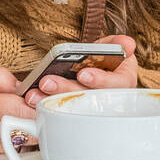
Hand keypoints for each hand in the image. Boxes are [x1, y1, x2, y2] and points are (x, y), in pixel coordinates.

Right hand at [0, 67, 32, 155]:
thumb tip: (21, 86)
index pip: (21, 110)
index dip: (37, 107)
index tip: (42, 102)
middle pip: (25, 130)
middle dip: (36, 121)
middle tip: (40, 112)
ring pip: (18, 143)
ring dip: (26, 132)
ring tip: (23, 120)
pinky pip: (6, 149)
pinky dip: (12, 141)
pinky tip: (8, 130)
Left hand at [21, 35, 139, 106]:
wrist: (91, 70)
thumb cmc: (103, 60)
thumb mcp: (111, 47)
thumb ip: (117, 44)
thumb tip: (127, 44)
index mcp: (124, 81)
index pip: (116, 84)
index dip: (100, 81)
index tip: (83, 74)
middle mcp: (111, 99)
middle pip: (90, 99)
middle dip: (67, 90)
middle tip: (47, 82)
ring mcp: (91, 110)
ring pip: (73, 109)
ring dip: (52, 100)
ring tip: (34, 93)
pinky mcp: (74, 115)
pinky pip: (60, 114)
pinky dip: (45, 106)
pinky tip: (32, 100)